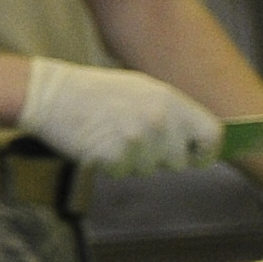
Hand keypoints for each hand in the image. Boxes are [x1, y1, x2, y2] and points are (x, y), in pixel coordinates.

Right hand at [18, 58, 219, 171]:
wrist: (50, 95)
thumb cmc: (95, 92)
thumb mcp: (141, 89)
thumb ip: (172, 112)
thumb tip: (195, 139)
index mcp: (170, 100)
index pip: (212, 134)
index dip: (207, 151)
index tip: (197, 157)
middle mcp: (159, 120)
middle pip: (179, 161)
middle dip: (161, 158)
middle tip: (135, 141)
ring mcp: (137, 140)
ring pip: (150, 169)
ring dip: (134, 161)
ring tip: (111, 136)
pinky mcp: (115, 156)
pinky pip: (124, 172)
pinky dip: (112, 165)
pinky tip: (98, 143)